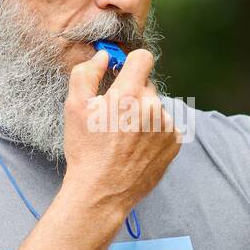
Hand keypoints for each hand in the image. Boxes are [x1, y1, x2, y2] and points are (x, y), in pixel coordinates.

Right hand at [61, 48, 180, 220]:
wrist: (102, 192)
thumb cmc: (85, 150)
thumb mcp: (74, 108)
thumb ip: (86, 73)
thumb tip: (103, 56)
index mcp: (129, 94)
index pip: (143, 58)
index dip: (130, 62)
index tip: (121, 73)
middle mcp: (153, 107)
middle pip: (146, 85)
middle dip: (132, 94)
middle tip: (114, 117)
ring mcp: (167, 126)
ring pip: (155, 107)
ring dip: (143, 114)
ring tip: (124, 137)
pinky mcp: (175, 143)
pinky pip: (165, 125)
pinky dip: (153, 131)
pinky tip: (136, 147)